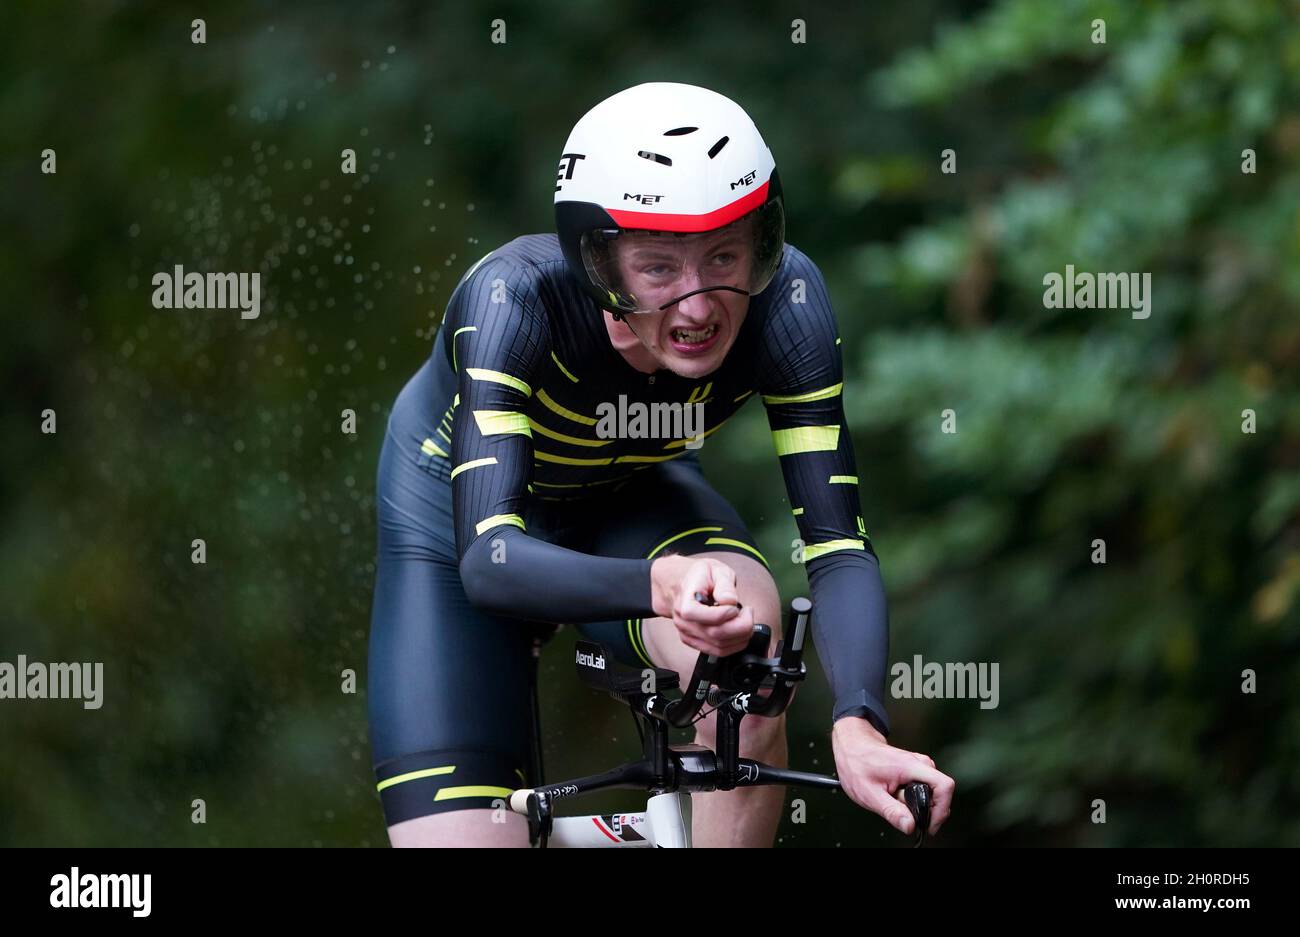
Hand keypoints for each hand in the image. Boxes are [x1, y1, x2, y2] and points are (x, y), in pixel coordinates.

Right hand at [650, 555, 753, 656]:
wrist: (685, 584)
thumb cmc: (701, 576)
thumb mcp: (715, 569)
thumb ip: (724, 584)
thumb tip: (730, 601)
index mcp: (684, 601)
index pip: (697, 614)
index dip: (722, 614)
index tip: (735, 606)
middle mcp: (683, 621)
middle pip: (714, 634)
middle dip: (740, 626)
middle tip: (748, 612)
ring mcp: (688, 634)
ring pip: (720, 646)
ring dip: (741, 636)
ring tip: (745, 619)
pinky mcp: (696, 642)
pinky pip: (719, 651)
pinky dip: (736, 644)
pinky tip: (739, 630)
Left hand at [830, 716, 953, 835]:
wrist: (852, 745)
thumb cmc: (857, 764)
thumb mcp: (869, 793)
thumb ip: (891, 811)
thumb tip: (910, 826)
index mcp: (910, 767)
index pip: (944, 786)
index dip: (942, 809)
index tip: (930, 823)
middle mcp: (918, 763)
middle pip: (940, 792)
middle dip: (925, 808)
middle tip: (904, 812)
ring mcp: (918, 765)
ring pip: (930, 791)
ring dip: (917, 803)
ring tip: (894, 800)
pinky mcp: (915, 768)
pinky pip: (923, 787)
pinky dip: (912, 797)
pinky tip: (895, 795)